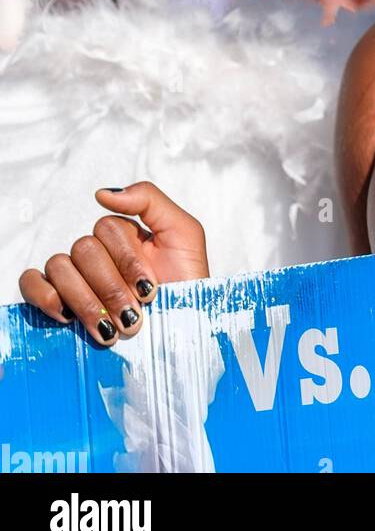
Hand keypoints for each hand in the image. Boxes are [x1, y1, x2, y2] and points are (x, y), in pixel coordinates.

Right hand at [18, 182, 209, 346]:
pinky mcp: (59, 304)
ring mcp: (77, 278)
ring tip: (112, 330)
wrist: (182, 336)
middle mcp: (98, 254)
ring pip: (59, 267)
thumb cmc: (188, 287)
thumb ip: (148, 200)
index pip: (106, 227)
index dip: (127, 261)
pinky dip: (44, 295)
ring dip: (88, 301)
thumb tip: (101, 194)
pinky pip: (31, 283)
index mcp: (123, 236)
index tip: (151, 290)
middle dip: (111, 287)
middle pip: (83, 249)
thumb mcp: (184, 234)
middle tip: (134, 316)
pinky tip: (68, 316)